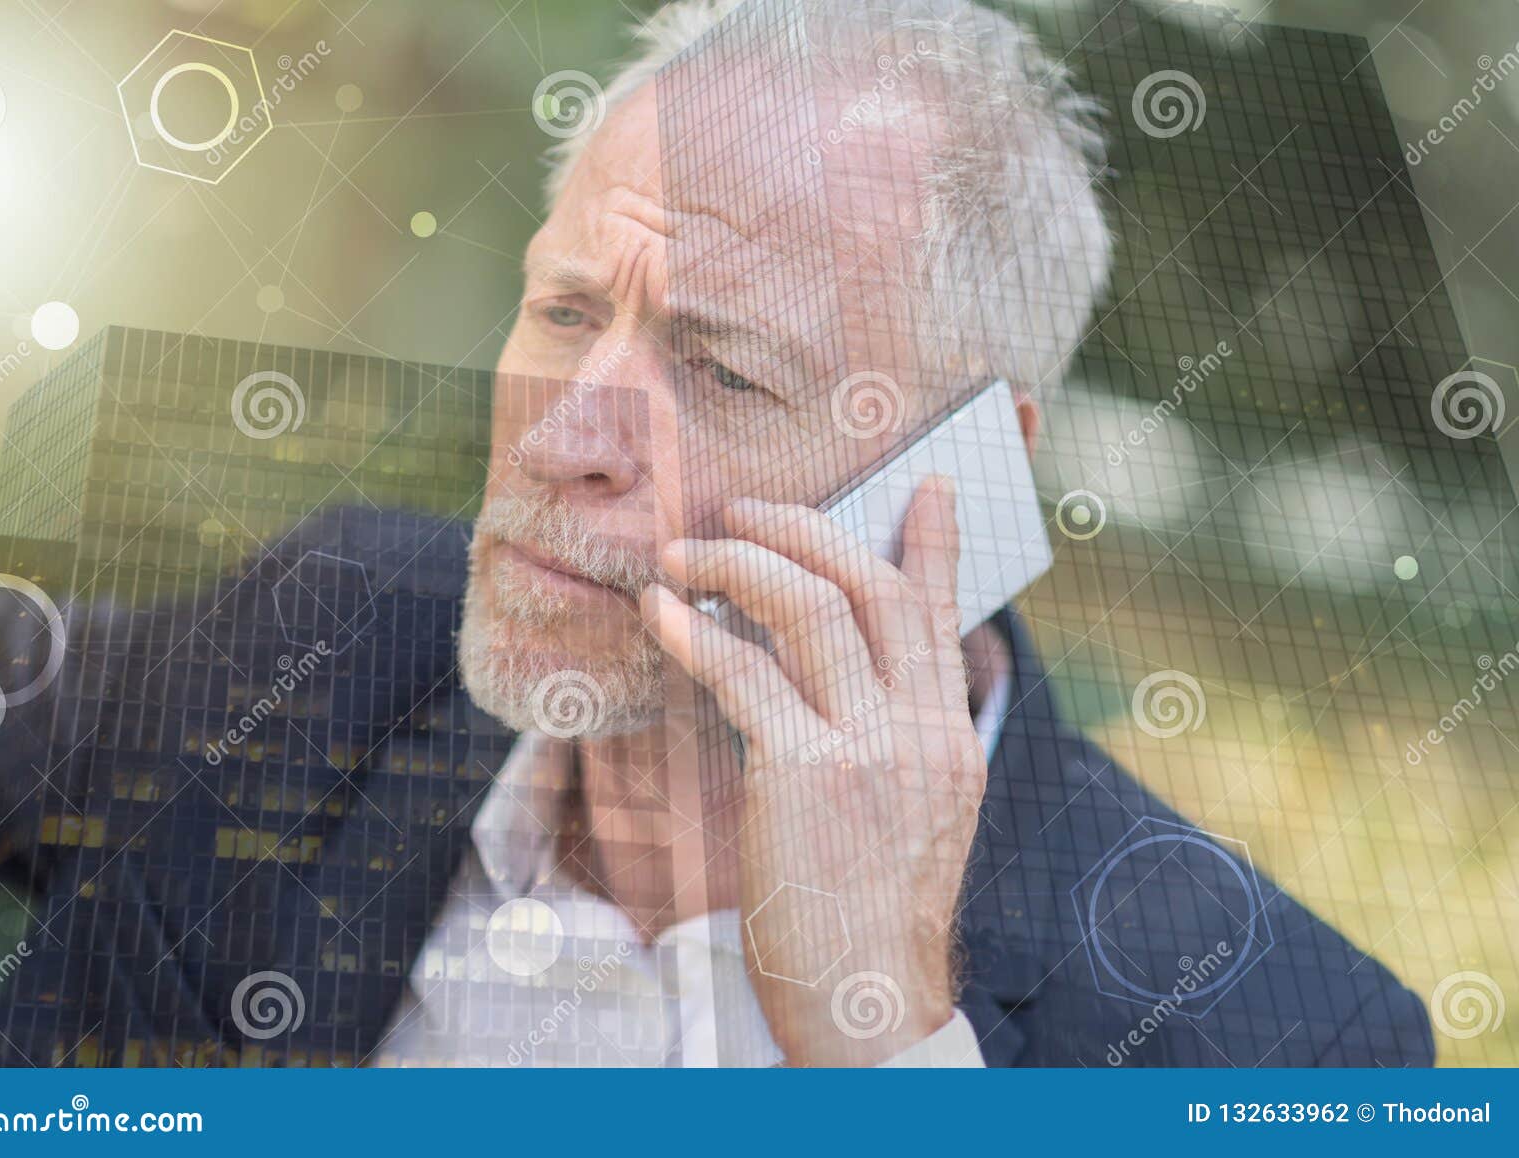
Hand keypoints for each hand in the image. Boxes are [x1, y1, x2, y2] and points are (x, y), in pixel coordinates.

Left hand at [639, 475, 987, 1065]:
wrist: (867, 1008)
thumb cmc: (870, 919)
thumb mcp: (913, 822)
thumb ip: (895, 743)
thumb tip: (851, 685)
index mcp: (950, 741)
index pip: (942, 615)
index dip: (934, 540)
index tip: (924, 482)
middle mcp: (920, 732)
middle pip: (872, 587)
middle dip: (803, 532)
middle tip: (745, 515)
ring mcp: (868, 750)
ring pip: (809, 608)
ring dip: (738, 566)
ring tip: (685, 554)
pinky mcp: (805, 775)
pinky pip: (743, 672)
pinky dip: (694, 632)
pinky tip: (659, 613)